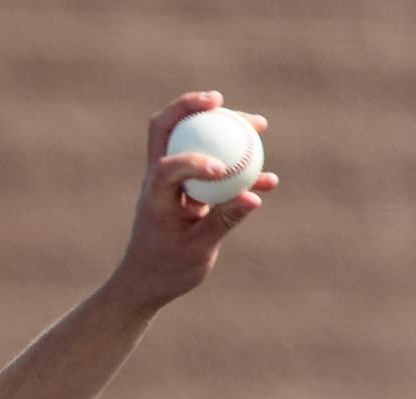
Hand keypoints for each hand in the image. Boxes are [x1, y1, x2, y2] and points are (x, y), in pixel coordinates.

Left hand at [105, 91, 277, 311]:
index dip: (194, 161)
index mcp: (155, 197)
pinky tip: (266, 173)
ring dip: (221, 125)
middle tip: (221, 100)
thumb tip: (255, 197)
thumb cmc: (168, 269)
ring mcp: (171, 181)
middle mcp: (158, 181)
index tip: (222, 170)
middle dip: (190, 107)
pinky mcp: (186, 187)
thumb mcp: (198, 250)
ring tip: (259, 124)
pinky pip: (210, 164)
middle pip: (166, 128)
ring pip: (190, 137)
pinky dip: (236, 160)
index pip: (167, 167)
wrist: (148, 281)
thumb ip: (224, 221)